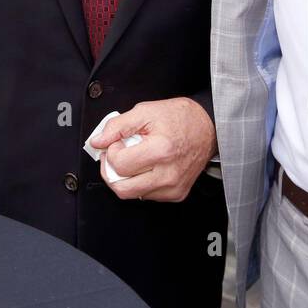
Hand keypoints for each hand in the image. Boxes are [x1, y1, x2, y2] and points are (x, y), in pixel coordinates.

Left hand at [88, 97, 216, 202]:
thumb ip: (117, 126)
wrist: (209, 127)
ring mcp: (173, 187)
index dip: (111, 151)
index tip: (117, 142)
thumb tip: (98, 141)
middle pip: (122, 189)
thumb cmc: (180, 117)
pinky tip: (147, 166)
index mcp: (160, 150)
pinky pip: (148, 196)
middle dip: (112, 171)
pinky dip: (141, 182)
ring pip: (133, 195)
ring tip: (134, 159)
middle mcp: (168, 174)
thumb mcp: (145, 111)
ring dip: (126, 178)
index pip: (119, 165)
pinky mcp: (177, 194)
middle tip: (116, 156)